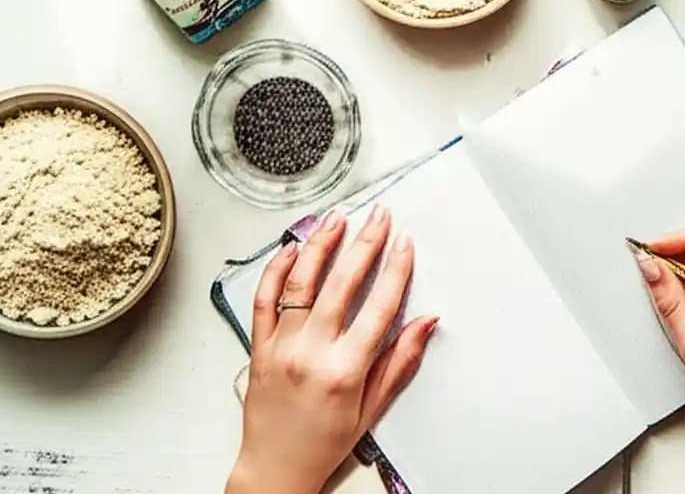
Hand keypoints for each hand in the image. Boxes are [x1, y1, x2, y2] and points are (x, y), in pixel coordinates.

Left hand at [227, 205, 437, 493]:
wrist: (275, 468)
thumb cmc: (324, 443)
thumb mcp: (372, 407)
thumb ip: (400, 360)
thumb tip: (427, 322)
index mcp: (344, 371)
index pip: (378, 307)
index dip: (395, 269)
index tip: (404, 243)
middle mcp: (310, 354)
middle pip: (341, 284)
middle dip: (364, 243)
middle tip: (379, 216)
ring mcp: (280, 347)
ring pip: (300, 282)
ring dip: (321, 245)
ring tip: (337, 219)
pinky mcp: (258, 347)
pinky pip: (264, 299)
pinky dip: (276, 269)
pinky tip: (292, 248)